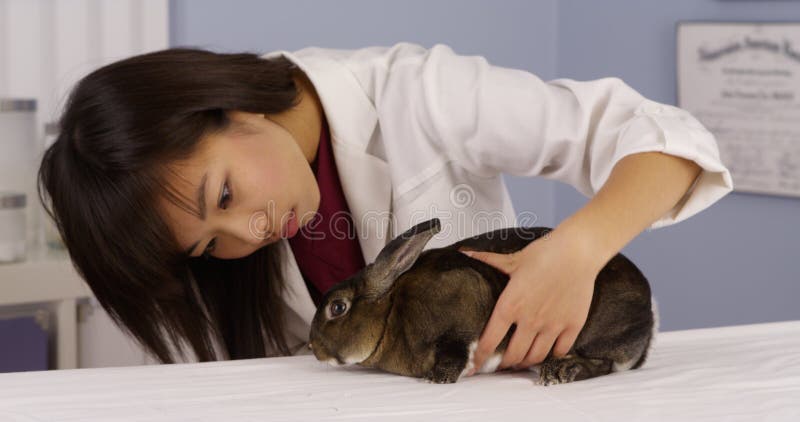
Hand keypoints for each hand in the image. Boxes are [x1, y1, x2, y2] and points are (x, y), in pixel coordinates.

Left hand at [460, 228, 601, 373]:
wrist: (577, 251)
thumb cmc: (544, 253)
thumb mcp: (512, 259)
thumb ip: (487, 260)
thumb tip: (464, 253)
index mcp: (510, 305)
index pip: (490, 341)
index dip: (480, 357)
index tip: (474, 365)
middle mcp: (530, 320)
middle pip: (513, 356)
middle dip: (503, 364)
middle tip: (500, 363)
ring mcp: (552, 325)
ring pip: (536, 357)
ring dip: (525, 362)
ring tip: (520, 361)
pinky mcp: (572, 325)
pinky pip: (560, 351)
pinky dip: (551, 355)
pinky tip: (545, 351)